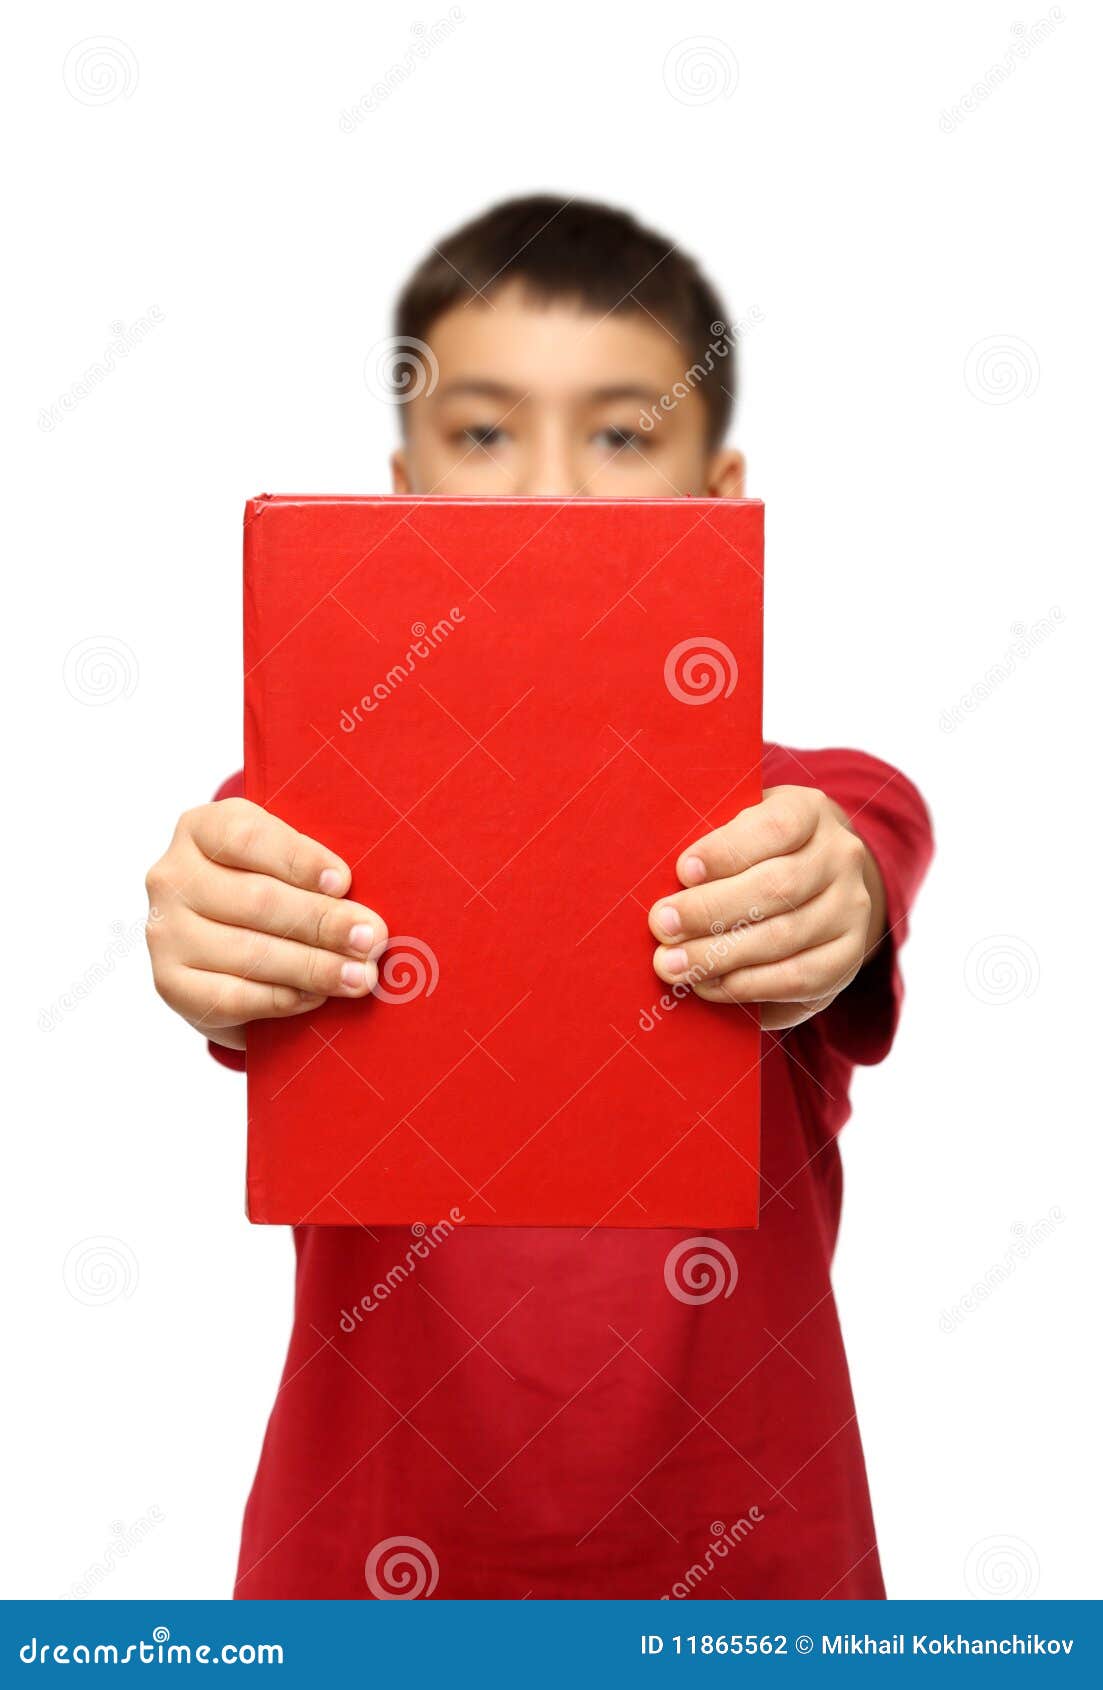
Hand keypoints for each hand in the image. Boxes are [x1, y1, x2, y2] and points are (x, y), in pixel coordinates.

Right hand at [145, 798, 387, 1049]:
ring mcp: (165, 932)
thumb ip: (316, 876)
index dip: (299, 860)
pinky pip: (231, 997)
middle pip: (257, 900)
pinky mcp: (170, 983)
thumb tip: (365, 919)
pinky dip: (282, 999)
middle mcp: (172, 876)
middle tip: (372, 939)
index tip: (344, 882)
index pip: (249, 837)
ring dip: (314, 967)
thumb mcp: (287, 865)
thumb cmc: (273, 892)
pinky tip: (316, 998)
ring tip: (360, 977)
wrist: (226, 954)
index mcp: (201, 829)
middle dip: (323, 922)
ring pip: (250, 952)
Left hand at [647, 785, 884, 1030]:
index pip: (775, 827)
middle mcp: (841, 857)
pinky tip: (708, 986)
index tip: (682, 871)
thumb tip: (662, 883)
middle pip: (777, 887)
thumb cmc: (756, 851)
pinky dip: (747, 986)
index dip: (727, 850)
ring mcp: (851, 909)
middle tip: (661, 926)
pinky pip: (798, 978)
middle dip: (711, 910)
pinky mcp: (848, 957)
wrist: (817, 883)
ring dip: (720, 955)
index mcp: (810, 811)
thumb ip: (714, 844)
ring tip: (672, 964)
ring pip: (784, 937)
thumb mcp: (740, 827)